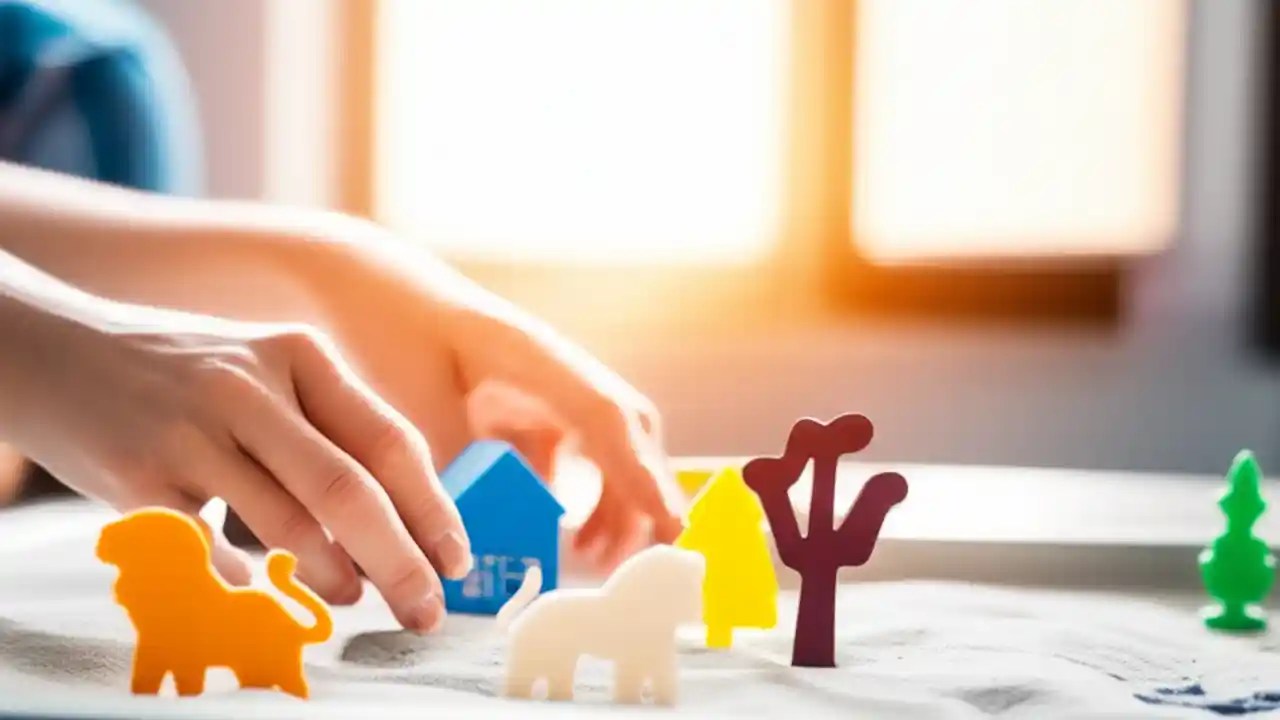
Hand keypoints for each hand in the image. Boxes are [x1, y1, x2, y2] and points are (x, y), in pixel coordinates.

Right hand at [8, 301, 466, 631]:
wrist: (49, 349)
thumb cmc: (183, 374)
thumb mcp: (264, 369)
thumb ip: (327, 428)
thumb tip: (401, 518)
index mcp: (299, 356)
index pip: (391, 441)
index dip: (434, 509)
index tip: (457, 561)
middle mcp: (249, 388)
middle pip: (350, 492)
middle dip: (402, 563)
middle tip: (426, 612)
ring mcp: (190, 432)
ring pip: (286, 527)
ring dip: (333, 578)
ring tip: (353, 598)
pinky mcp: (136, 476)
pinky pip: (207, 550)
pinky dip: (244, 583)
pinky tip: (263, 592)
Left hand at [301, 222, 684, 570]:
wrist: (352, 281)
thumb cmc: (382, 323)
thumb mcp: (409, 399)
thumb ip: (454, 464)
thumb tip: (478, 534)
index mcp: (533, 357)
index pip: (606, 417)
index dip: (638, 473)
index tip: (667, 522)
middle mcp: (552, 371)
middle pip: (626, 432)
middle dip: (644, 493)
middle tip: (645, 554)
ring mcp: (540, 387)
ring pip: (603, 447)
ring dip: (612, 498)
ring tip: (595, 554)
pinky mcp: (521, 405)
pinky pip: (566, 454)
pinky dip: (572, 492)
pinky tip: (556, 528)